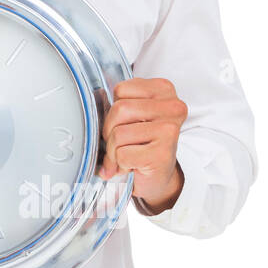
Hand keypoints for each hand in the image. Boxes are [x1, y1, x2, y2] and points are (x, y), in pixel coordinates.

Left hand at [99, 77, 186, 212]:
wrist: (157, 177)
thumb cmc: (142, 143)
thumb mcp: (132, 115)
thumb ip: (118, 102)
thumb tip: (95, 96)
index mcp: (164, 90)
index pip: (121, 90)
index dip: (113, 110)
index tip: (123, 123)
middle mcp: (173, 107)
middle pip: (119, 109)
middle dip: (110, 131)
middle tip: (118, 144)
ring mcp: (169, 131)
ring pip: (119, 133)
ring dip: (114, 151)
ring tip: (125, 156)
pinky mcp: (162, 154)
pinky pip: (122, 154)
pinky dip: (119, 165)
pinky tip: (132, 166)